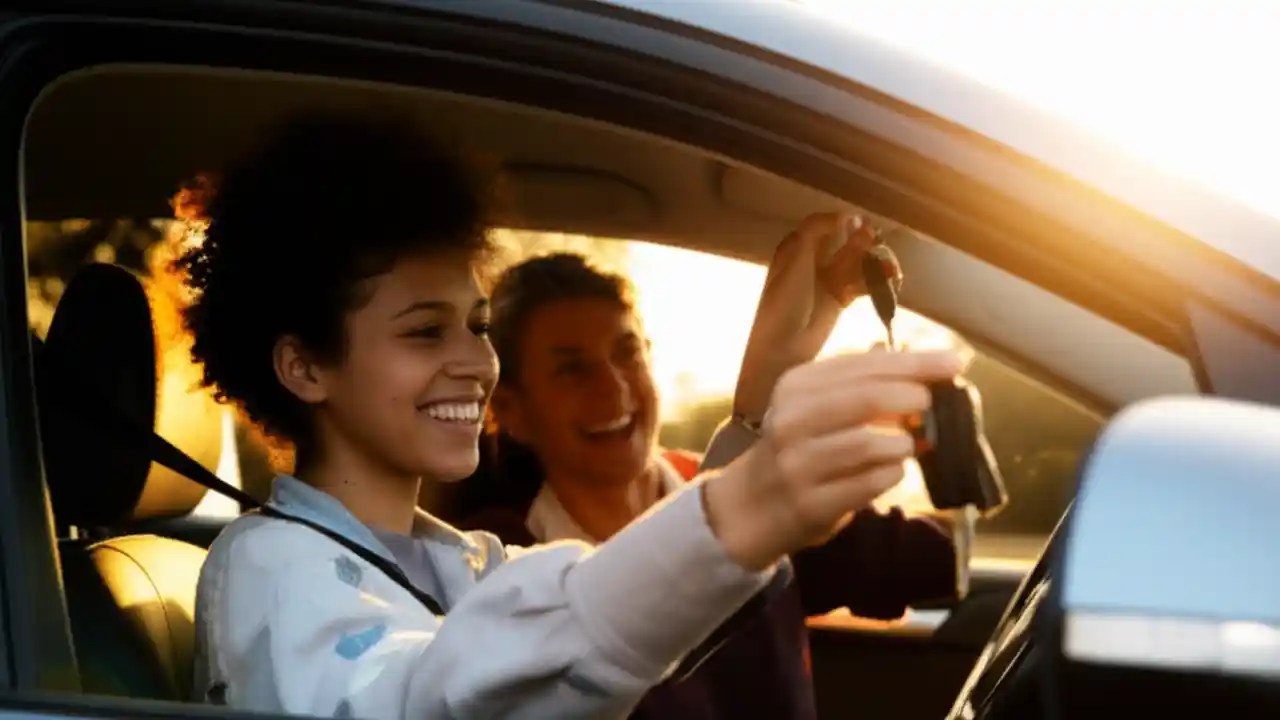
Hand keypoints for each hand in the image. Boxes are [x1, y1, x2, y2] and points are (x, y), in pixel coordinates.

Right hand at [704, 349, 962, 570]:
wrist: (753, 504)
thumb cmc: (800, 447)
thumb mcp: (816, 404)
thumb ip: (863, 381)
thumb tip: (925, 362)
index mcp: (795, 386)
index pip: (863, 365)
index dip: (914, 362)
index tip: (954, 363)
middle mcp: (791, 420)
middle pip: (866, 398)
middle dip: (911, 396)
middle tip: (930, 403)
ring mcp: (798, 464)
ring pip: (869, 444)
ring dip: (901, 443)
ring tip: (905, 445)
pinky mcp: (811, 503)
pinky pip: (869, 483)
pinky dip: (892, 474)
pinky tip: (891, 472)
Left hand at [734, 212, 876, 420]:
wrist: (782, 346)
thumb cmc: (783, 301)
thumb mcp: (795, 259)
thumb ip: (816, 230)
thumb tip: (846, 215)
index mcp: (796, 247)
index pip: (823, 226)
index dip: (842, 222)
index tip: (859, 222)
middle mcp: (813, 261)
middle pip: (844, 243)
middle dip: (862, 241)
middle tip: (877, 239)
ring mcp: (827, 280)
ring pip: (856, 264)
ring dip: (873, 262)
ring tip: (891, 266)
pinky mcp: (839, 299)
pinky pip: (861, 283)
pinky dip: (875, 280)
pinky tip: (892, 277)